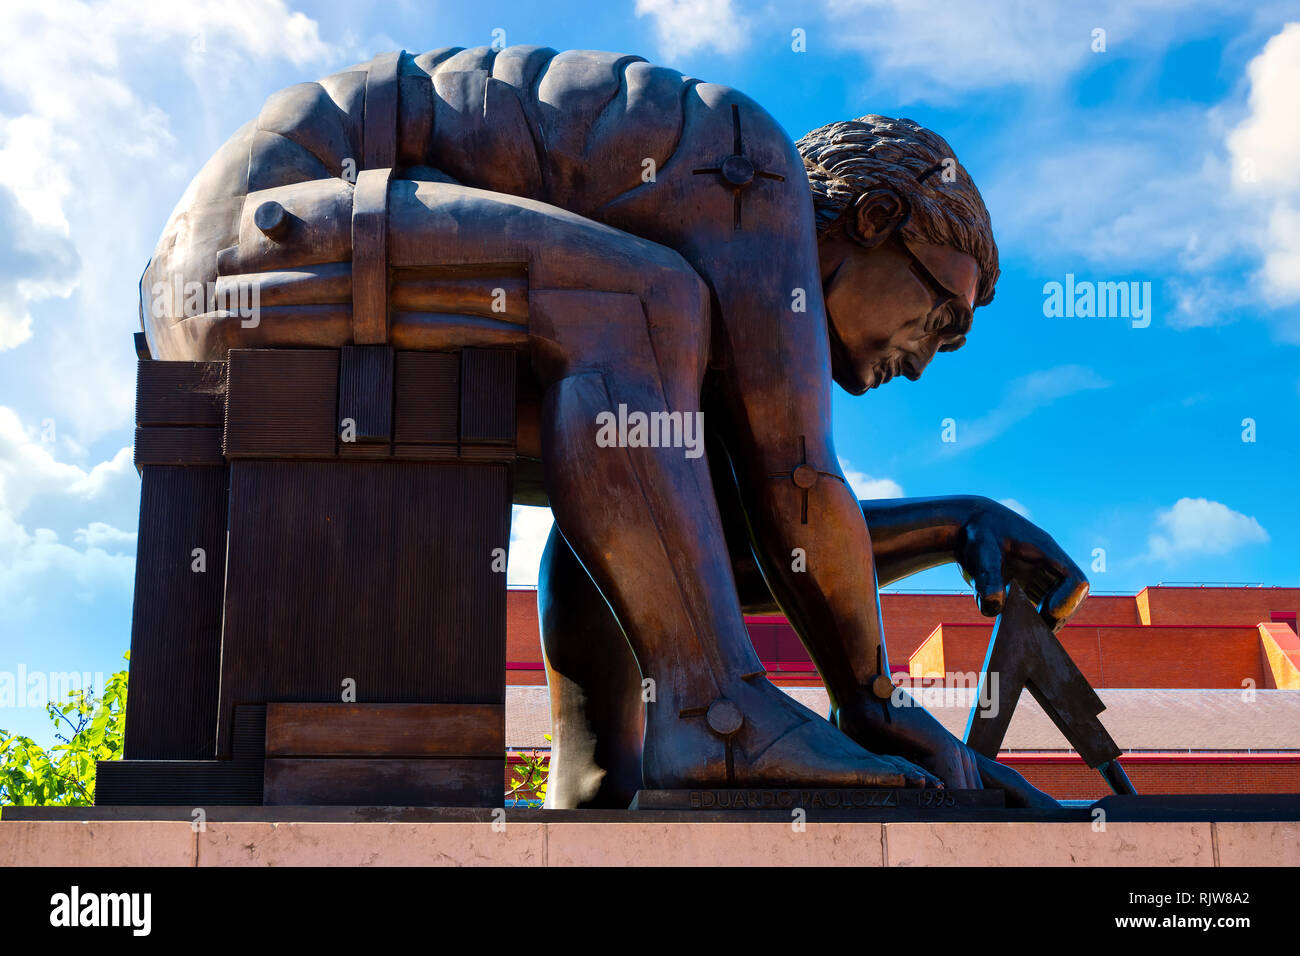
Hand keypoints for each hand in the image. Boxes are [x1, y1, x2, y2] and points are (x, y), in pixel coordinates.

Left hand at [956, 497, 1087, 630]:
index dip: (1068, 601)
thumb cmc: (976, 532)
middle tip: (1027, 627)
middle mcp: (1046, 567)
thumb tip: (994, 607)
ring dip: (1035, 620)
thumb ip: (987, 576)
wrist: (963, 528)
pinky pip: (1029, 609)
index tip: (1047, 612)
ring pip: (1050, 608)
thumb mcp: (981, 549)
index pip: (1075, 581)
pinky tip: (994, 609)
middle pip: (1069, 600)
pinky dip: (1017, 618)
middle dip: (1053, 617)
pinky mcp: (1021, 588)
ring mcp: (1035, 578)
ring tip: (1009, 621)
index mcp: (1046, 552)